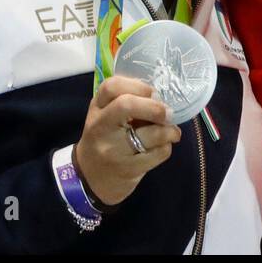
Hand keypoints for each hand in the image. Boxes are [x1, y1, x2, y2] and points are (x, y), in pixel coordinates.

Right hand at [74, 76, 181, 206]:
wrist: (89, 176)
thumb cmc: (105, 138)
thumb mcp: (106, 115)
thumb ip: (128, 100)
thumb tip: (162, 96)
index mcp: (98, 107)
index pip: (112, 86)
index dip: (138, 86)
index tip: (154, 93)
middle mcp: (101, 126)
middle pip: (127, 105)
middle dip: (155, 107)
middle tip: (168, 113)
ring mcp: (112, 150)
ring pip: (152, 133)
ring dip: (169, 131)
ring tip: (172, 132)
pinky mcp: (126, 169)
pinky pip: (158, 153)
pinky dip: (166, 147)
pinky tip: (163, 146)